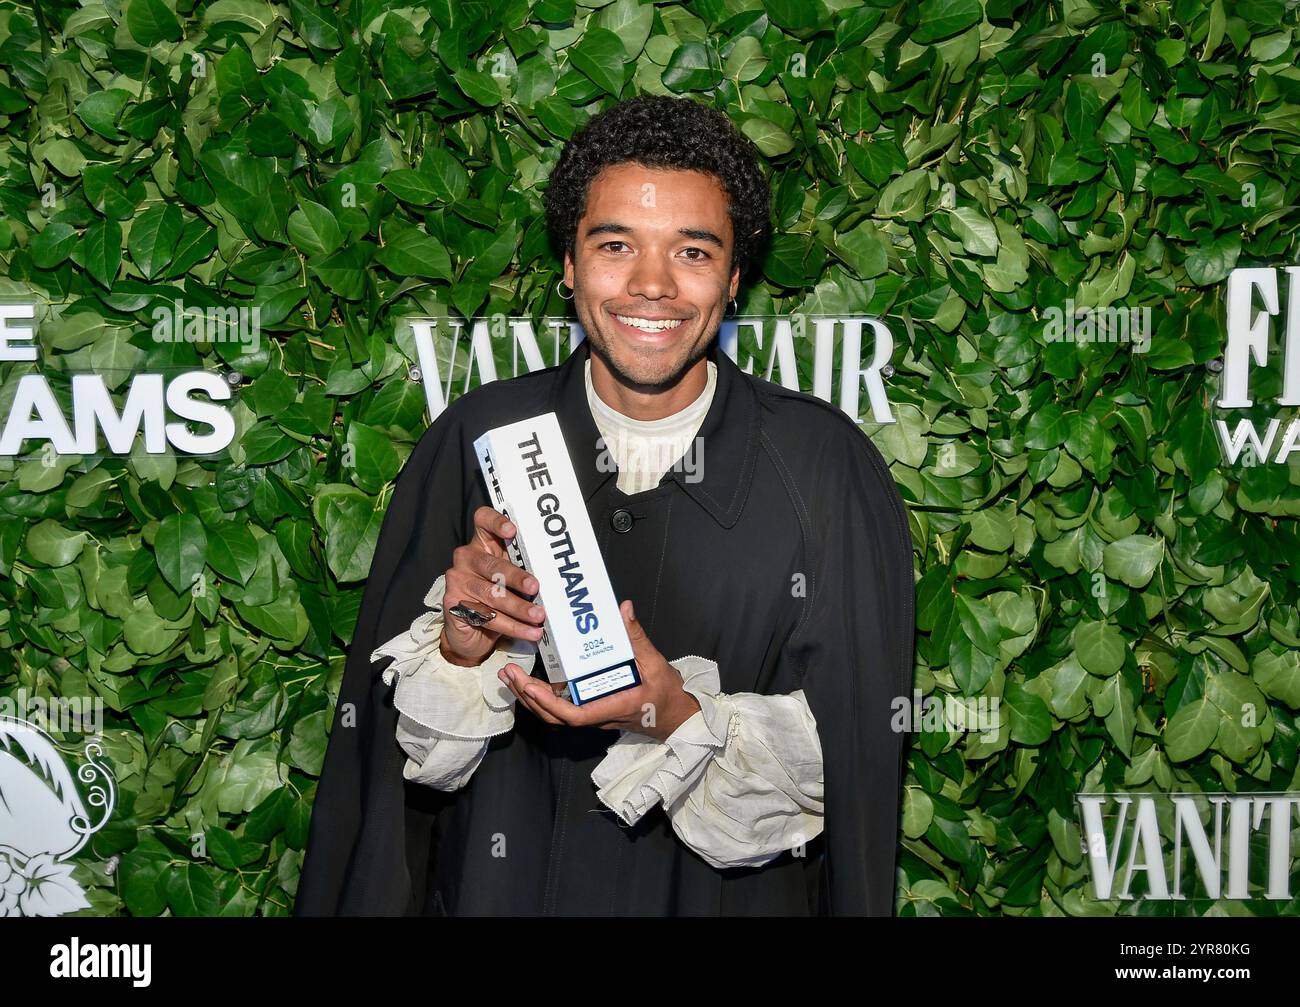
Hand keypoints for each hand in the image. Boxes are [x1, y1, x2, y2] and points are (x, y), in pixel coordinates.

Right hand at [439, 506, 546, 665]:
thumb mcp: (512, 580)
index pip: (483, 521)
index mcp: (483, 543)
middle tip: (535, 587)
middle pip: (492, 564)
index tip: (512, 531)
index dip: (496, 522)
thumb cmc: (499, 598)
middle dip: (516, 577)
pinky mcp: (453, 604)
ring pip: (491, 594)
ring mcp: (458, 580)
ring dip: (519, 607)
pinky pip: (487, 616)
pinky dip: (512, 626)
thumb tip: (555, 576)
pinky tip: (528, 631)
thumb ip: (525, 570)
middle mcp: (466, 557)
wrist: (473, 633)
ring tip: (538, 616)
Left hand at [497, 600, 700, 742]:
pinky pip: (561, 709)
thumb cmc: (666, 693)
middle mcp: (598, 716)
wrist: (674, 717)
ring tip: (511, 675)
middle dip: (528, 696)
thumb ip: (637, 637)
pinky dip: (542, 698)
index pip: (574, 715)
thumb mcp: (655, 663)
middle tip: (509, 673)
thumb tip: (623, 609)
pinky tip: (530, 681)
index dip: (549, 703)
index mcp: (612, 706)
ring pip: (553, 715)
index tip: (530, 685)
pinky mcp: (591, 711)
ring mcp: (592, 716)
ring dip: (530, 698)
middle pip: (553, 717)